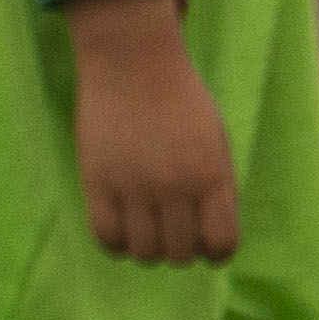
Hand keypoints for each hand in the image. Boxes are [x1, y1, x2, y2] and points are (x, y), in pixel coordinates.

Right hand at [67, 0, 239, 262]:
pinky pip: (106, 236)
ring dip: (148, 251)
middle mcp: (174, 187)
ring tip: (146, 235)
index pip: (221, 242)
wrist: (133, 65)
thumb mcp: (216, 142)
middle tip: (174, 238)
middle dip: (180, 253)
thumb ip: (215, 185)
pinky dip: (116, 245)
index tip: (209, 249)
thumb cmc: (182, 100)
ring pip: (144, 252)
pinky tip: (121, 232)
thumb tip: (205, 228)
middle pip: (180, 253)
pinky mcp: (97, 182)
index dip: (217, 254)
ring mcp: (133, 187)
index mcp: (212, 176)